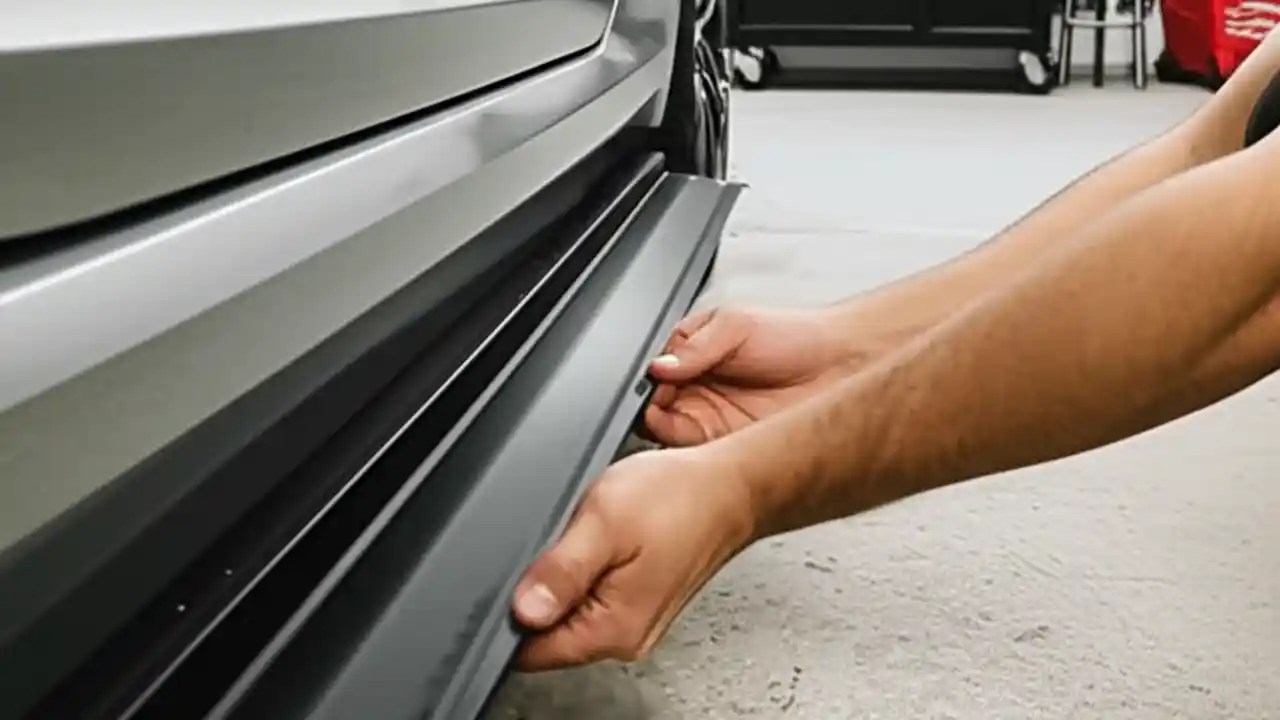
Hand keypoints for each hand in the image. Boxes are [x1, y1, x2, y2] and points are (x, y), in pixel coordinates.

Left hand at [511, 448, 754, 670]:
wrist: (732, 486)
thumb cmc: (680, 499)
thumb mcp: (604, 523)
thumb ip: (559, 571)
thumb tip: (522, 611)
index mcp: (613, 629)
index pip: (532, 650)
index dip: (513, 611)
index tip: (529, 571)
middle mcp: (625, 636)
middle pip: (548, 631)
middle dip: (543, 586)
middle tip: (574, 539)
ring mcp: (635, 620)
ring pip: (571, 609)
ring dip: (569, 573)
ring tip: (599, 535)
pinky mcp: (641, 601)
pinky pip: (594, 594)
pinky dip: (592, 567)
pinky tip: (612, 539)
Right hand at [644, 307, 856, 445]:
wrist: (842, 366)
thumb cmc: (796, 337)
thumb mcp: (737, 325)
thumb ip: (694, 346)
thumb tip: (658, 365)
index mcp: (692, 353)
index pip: (653, 371)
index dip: (648, 377)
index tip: (655, 380)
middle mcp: (697, 387)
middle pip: (653, 404)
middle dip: (650, 404)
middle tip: (662, 400)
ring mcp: (710, 417)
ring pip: (667, 432)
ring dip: (664, 428)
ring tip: (677, 417)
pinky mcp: (727, 445)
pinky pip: (695, 455)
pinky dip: (687, 452)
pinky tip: (695, 438)